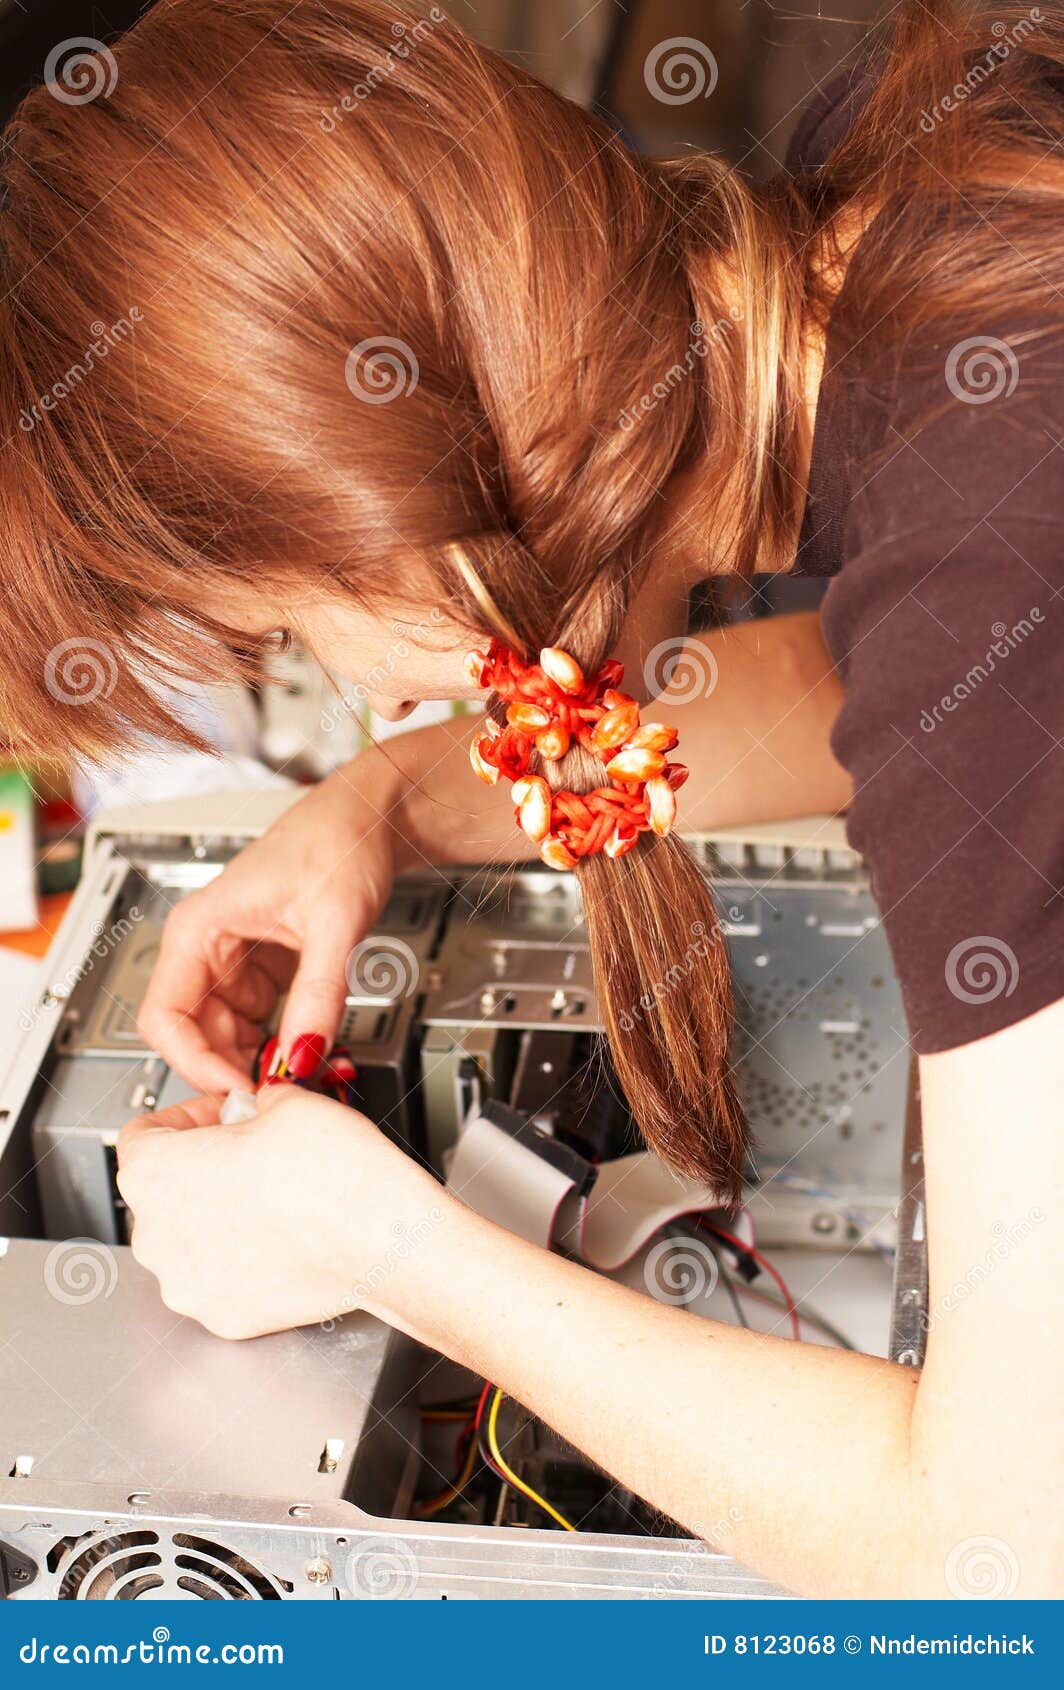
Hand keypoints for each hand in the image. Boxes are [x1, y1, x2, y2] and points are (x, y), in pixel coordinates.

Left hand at [116, 1088, 447, 1338]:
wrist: (386, 1243)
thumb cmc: (336, 1177)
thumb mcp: (289, 1099)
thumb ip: (254, 1100)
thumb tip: (256, 1109)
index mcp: (155, 1175)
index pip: (143, 1132)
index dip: (189, 1114)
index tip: (222, 1113)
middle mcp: (157, 1237)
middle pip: (162, 1188)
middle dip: (203, 1163)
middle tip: (254, 1148)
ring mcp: (188, 1285)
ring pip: (188, 1236)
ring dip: (219, 1212)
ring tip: (273, 1193)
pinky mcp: (224, 1317)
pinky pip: (218, 1276)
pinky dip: (241, 1256)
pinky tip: (283, 1232)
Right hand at [138, 763, 399, 1093]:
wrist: (369, 819)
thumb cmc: (338, 840)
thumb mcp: (334, 921)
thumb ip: (319, 994)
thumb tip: (303, 1054)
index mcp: (199, 928)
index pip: (164, 1017)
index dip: (194, 1062)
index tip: (237, 1086)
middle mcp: (207, 947)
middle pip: (194, 1034)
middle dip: (231, 1067)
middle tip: (276, 1089)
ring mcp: (234, 962)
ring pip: (226, 1035)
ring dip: (257, 1059)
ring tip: (298, 1070)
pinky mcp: (263, 971)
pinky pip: (256, 1023)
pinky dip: (278, 1043)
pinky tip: (305, 1048)